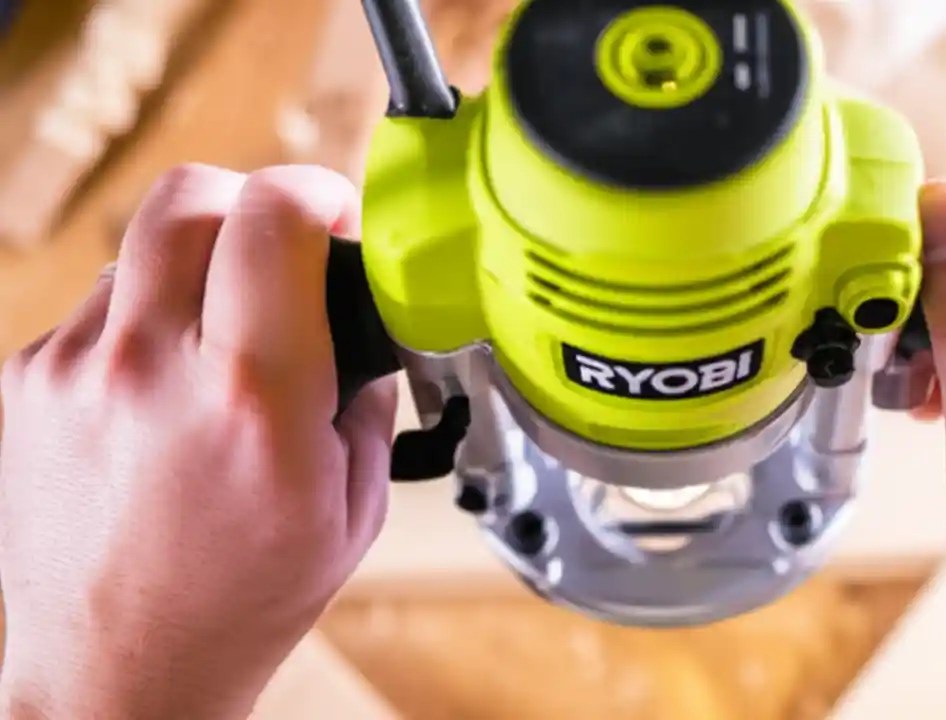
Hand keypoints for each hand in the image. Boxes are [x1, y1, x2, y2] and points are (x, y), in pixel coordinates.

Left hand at [0, 165, 397, 718]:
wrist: (122, 673)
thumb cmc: (239, 602)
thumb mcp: (349, 506)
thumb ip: (367, 395)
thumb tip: (365, 320)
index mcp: (252, 400)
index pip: (275, 219)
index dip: (318, 193)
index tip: (335, 216)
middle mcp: (150, 370)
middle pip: (191, 196)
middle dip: (252, 202)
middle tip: (282, 251)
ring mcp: (74, 372)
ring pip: (142, 249)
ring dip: (195, 270)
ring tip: (219, 346)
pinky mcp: (27, 383)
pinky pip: (100, 305)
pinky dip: (145, 322)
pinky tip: (166, 390)